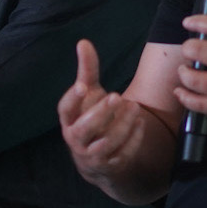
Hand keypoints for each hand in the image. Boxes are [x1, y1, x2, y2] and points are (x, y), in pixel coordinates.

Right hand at [58, 39, 143, 183]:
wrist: (97, 159)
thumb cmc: (91, 118)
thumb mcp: (90, 95)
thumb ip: (87, 71)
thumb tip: (83, 42)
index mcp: (69, 120)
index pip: (65, 110)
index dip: (72, 98)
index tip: (83, 86)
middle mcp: (76, 139)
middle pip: (83, 129)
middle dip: (100, 114)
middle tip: (117, 96)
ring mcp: (93, 155)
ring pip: (106, 143)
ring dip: (122, 125)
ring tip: (135, 106)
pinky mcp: (111, 165)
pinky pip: (123, 154)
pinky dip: (133, 139)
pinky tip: (141, 122)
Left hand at [176, 14, 206, 132]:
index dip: (198, 21)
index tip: (188, 22)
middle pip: (200, 50)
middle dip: (188, 47)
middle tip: (188, 50)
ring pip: (195, 79)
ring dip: (184, 73)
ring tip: (185, 71)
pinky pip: (199, 104)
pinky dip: (185, 97)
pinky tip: (180, 92)